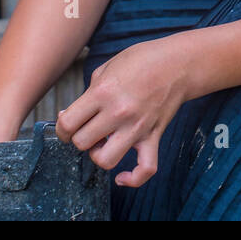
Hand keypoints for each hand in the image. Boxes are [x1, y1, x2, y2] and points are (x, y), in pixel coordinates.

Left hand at [55, 31, 199, 187]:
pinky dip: (132, 179)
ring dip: (98, 155)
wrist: (178, 63)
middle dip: (79, 138)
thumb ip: (87, 94)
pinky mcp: (154, 136)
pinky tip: (122, 177)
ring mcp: (138, 127)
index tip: (67, 125)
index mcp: (103, 92)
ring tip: (102, 143)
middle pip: (82, 143)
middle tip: (86, 129)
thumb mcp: (107, 68)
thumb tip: (67, 116)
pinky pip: (145, 169)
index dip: (61, 128)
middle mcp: (119, 112)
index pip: (67, 124)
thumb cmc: (142, 60)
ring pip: (105, 161)